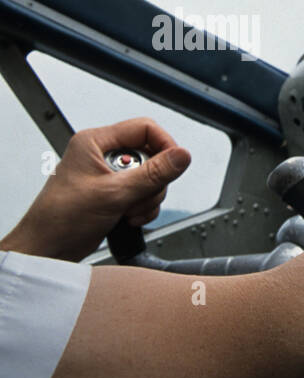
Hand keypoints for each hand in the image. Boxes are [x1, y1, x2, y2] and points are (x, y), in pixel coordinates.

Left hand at [0, 118, 191, 261]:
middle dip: (153, 182)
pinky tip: (128, 217)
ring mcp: (109, 175)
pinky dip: (143, 208)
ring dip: (147, 199)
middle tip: (138, 197)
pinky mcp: (115, 193)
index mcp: (95, 142)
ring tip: (128, 211)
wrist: (48, 249)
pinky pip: (144, 194)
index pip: (145, 129)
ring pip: (151, 178)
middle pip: (152, 156)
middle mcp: (103, 155)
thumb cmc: (61, 218)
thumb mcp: (114, 193)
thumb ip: (153, 174)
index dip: (164, 146)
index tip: (174, 166)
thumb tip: (182, 156)